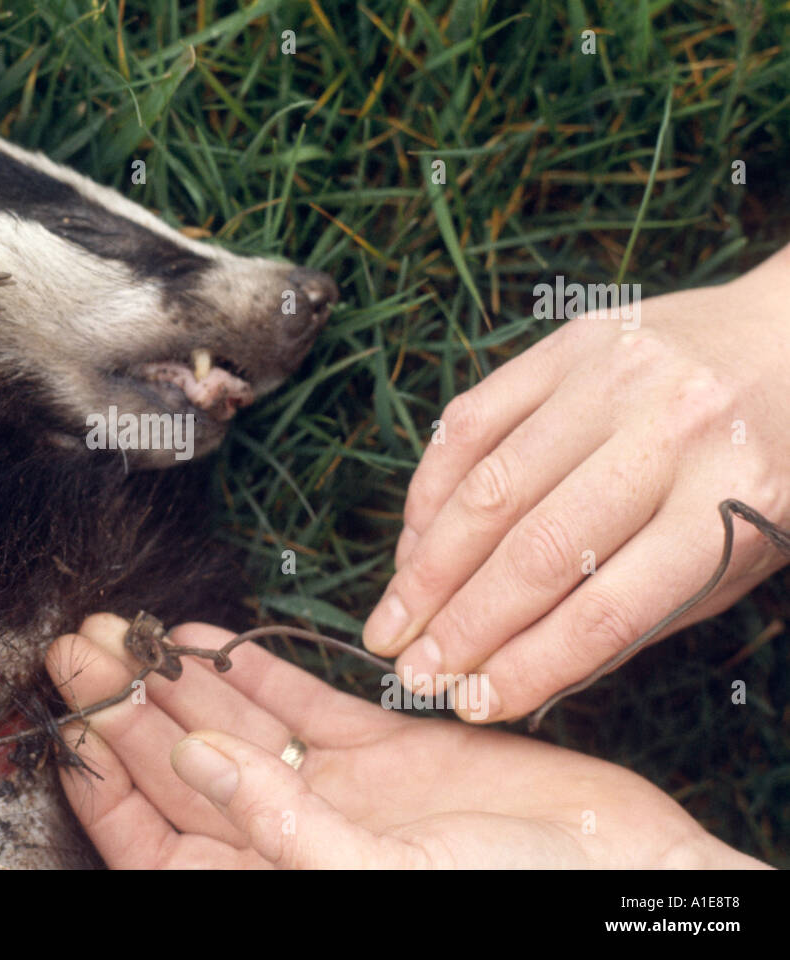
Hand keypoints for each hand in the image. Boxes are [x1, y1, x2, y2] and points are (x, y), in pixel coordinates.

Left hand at [45, 615, 763, 868]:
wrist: (628, 882)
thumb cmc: (517, 905)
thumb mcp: (383, 879)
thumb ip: (281, 826)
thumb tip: (195, 761)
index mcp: (269, 886)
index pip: (154, 837)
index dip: (106, 775)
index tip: (68, 713)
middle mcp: (288, 840)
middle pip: (183, 769)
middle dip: (127, 705)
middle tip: (80, 643)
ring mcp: (334, 792)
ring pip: (234, 727)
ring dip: (180, 678)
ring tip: (128, 629)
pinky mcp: (384, 752)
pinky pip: (301, 705)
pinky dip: (257, 671)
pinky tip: (213, 638)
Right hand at [362, 244, 789, 721]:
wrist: (788, 340)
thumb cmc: (762, 470)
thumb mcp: (734, 558)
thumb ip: (636, 613)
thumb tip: (518, 672)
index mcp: (731, 499)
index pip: (608, 609)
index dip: (527, 666)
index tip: (471, 703)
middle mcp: (669, 432)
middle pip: (538, 550)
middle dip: (461, 624)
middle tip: (411, 672)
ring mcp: (611, 378)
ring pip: (491, 488)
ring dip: (427, 568)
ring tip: (392, 622)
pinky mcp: (564, 344)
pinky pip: (471, 422)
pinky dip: (430, 492)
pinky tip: (413, 545)